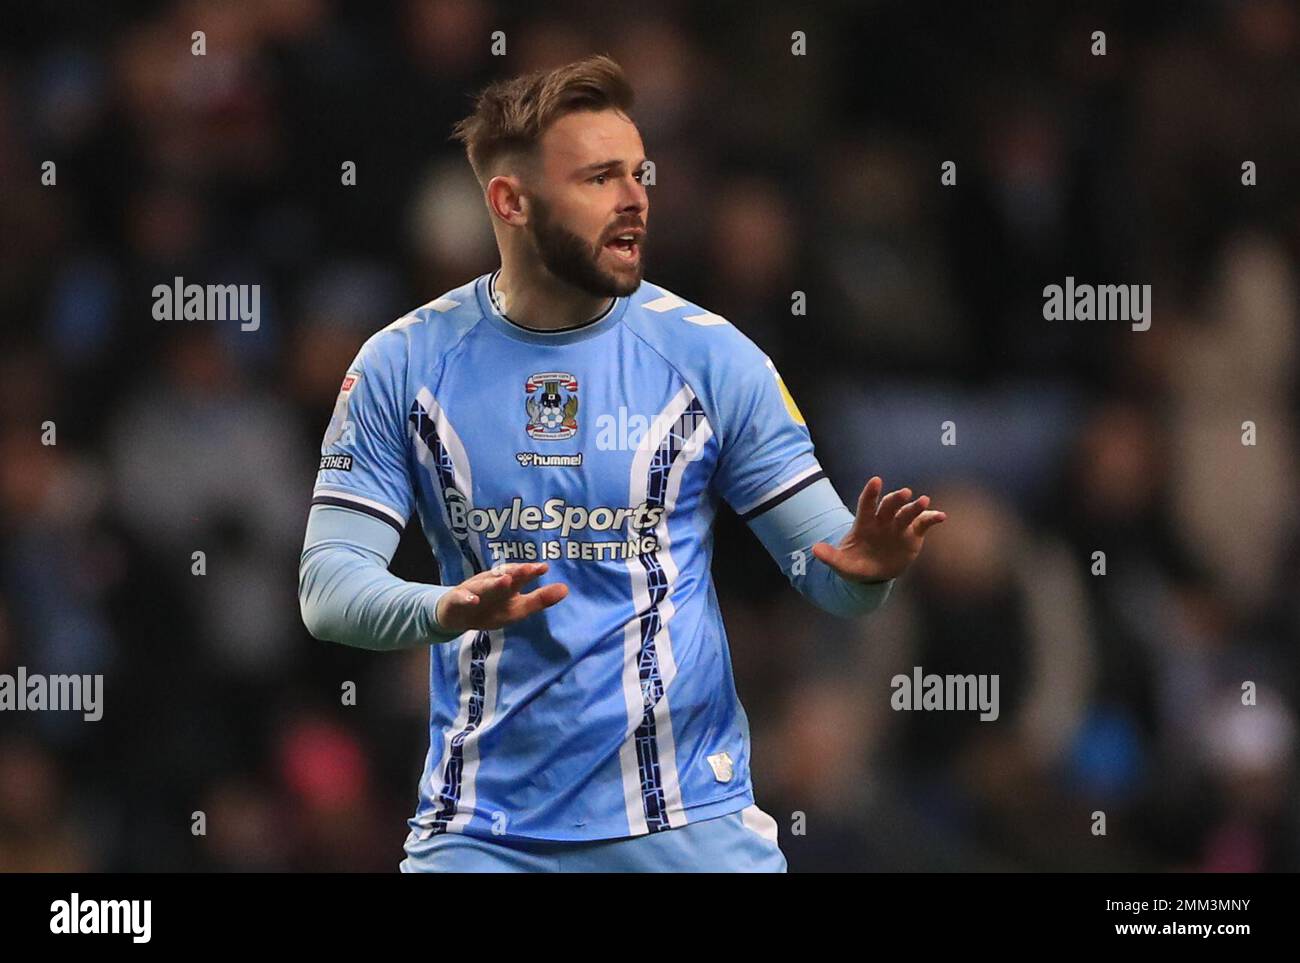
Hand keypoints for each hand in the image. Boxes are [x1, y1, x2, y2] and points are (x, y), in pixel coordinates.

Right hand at [434, 562, 568, 632]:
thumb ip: (539, 599)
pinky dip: (466, 598)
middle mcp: (491, 584)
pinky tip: (473, 600)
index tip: (543, 568)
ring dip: (494, 583)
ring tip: (505, 580)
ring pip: (484, 586)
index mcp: (507, 585)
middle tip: (528, 569)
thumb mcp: (516, 608)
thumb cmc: (490, 608)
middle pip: (503, 577)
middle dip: (515, 572)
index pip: (520, 576)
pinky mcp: (457, 601)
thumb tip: (566, 589)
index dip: (530, 572)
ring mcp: (473, 591)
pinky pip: (461, 599)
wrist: (454, 614)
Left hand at [811, 476, 946, 583]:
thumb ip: (829, 557)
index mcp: (865, 523)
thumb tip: (814, 550)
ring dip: (916, 506)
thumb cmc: (855, 564)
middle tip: (904, 493)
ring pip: (908, 512)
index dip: (871, 493)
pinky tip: (941, 516)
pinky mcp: (913, 534)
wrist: (873, 573)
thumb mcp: (841, 564)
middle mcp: (883, 520)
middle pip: (889, 505)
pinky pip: (924, 524)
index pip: (867, 504)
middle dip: (896, 499)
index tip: (875, 480)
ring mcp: (899, 526)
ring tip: (924, 501)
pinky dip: (932, 518)